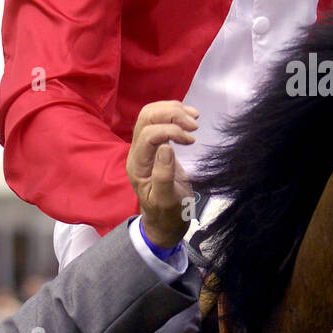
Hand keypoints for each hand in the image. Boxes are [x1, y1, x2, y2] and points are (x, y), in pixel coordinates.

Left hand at [126, 101, 198, 248]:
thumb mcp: (166, 201)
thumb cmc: (167, 214)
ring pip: (152, 114)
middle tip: (195, 124)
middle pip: (147, 117)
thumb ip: (163, 176)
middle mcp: (138, 152)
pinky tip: (190, 119)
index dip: (170, 130)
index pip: (148, 134)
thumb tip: (166, 147)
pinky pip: (160, 120)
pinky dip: (175, 114)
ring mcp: (146, 147)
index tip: (192, 140)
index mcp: (138, 165)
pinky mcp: (157, 145)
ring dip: (173, 110)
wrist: (165, 223)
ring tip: (195, 119)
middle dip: (171, 114)